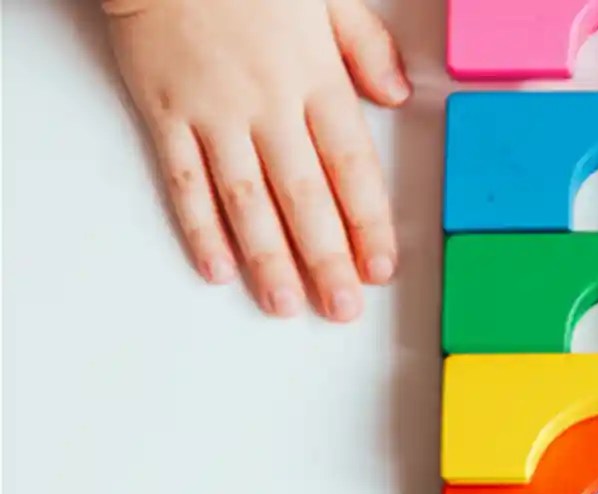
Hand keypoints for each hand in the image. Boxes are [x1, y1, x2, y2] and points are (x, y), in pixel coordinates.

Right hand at [103, 0, 408, 321]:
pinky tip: (217, 268)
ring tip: (286, 304)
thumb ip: (366, 47)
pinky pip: (184, 180)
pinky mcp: (165, 114)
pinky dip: (199, 227)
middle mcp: (268, 104)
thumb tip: (399, 97)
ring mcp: (214, 113)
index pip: (351, 166)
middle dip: (327, 258)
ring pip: (246, 200)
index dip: (369, 223)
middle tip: (342, 308)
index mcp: (315, 77)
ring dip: (267, 258)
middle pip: (304, 196)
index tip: (382, 267)